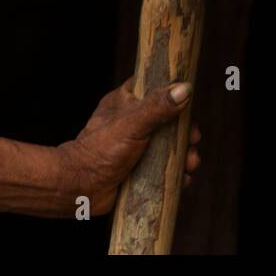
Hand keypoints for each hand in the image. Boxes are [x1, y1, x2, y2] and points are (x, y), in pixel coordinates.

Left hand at [57, 77, 201, 215]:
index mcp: (125, 103)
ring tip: (189, 165)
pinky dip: (178, 173)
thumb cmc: (100, 150)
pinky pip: (167, 168)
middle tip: (192, 142)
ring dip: (186, 155)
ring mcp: (138, 147)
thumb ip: (157, 107)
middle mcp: (133, 123)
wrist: (83, 186)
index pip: (153, 90)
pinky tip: (183, 178)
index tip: (188, 107)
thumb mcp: (131, 124)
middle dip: (185, 133)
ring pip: (171, 146)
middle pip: (169, 121)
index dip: (173, 96)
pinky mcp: (142, 168)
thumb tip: (184, 89)